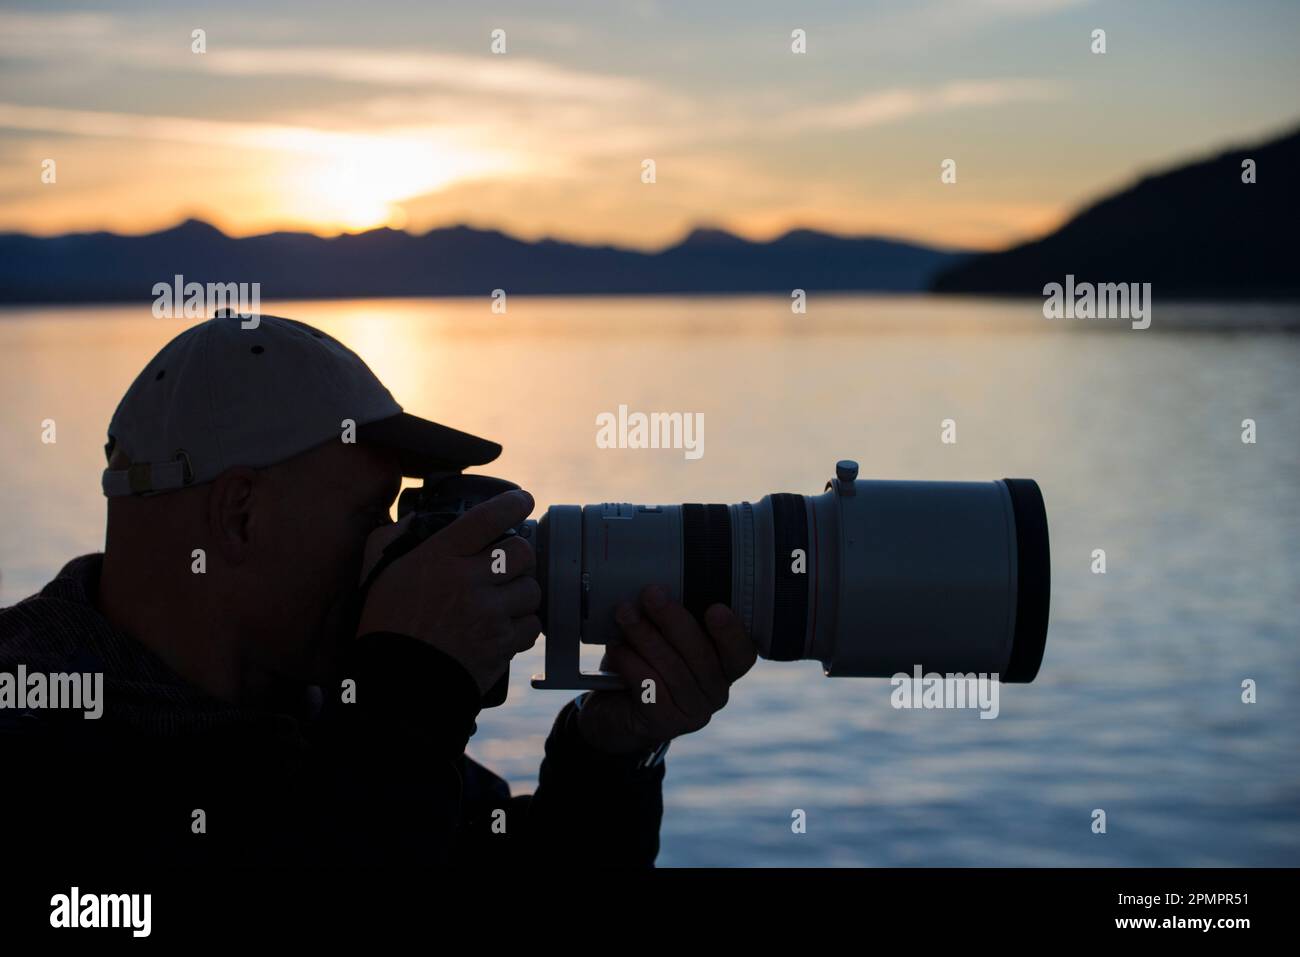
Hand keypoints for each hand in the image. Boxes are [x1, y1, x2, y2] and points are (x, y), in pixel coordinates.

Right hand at [356, 490, 541, 693]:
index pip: (487, 518)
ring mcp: (488, 614)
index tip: (524, 501)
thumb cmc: (385, 625)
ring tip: (502, 601)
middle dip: (519, 556)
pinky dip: (522, 626)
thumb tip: (418, 518)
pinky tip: (503, 628)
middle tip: (509, 565)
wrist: (395, 685)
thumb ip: (395, 536)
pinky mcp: (501, 644)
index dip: (512, 504)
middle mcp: (468, 580)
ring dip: (521, 594)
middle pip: (522, 552)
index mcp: (439, 557)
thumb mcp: (377, 570)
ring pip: (531, 589)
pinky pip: (532, 625)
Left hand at [576, 585, 756, 754]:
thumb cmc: (645, 662)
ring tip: (624, 614)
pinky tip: (617, 648)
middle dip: (674, 621)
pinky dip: (632, 664)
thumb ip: (672, 619)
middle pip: (702, 657)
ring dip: (646, 637)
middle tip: (651, 594)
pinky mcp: (665, 724)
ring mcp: (693, 712)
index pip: (741, 652)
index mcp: (725, 666)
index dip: (731, 632)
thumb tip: (659, 587)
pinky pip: (651, 689)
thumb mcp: (663, 637)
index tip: (715, 609)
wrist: (615, 710)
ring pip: (673, 671)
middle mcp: (716, 692)